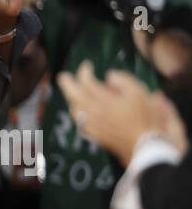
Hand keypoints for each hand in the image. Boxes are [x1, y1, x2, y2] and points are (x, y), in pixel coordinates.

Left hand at [56, 62, 188, 165]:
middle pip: (73, 96)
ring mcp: (91, 125)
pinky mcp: (93, 135)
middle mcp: (93, 113)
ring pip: (74, 109)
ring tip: (72, 92)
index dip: (84, 72)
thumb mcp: (139, 92)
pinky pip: (79, 121)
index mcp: (103, 100)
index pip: (87, 82)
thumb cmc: (144, 117)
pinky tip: (80, 110)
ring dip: (71, 98)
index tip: (87, 65)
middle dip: (67, 84)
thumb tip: (108, 76)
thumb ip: (122, 80)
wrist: (143, 144)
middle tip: (63, 76)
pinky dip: (77, 111)